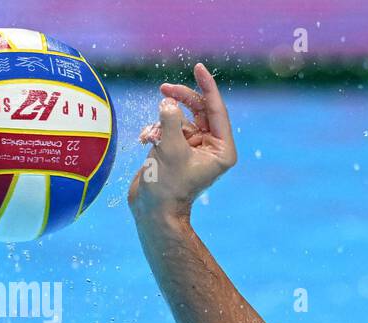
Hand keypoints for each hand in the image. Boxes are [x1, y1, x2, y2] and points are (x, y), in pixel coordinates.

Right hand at [129, 62, 236, 219]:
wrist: (152, 211)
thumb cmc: (166, 185)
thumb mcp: (170, 148)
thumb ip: (171, 120)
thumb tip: (168, 103)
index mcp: (222, 150)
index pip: (217, 110)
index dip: (207, 87)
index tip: (198, 67)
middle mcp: (212, 148)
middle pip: (199, 110)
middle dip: (180, 100)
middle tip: (164, 89)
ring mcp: (194, 149)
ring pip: (180, 119)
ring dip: (162, 122)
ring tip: (152, 137)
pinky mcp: (177, 151)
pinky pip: (169, 129)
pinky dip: (156, 130)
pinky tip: (145, 140)